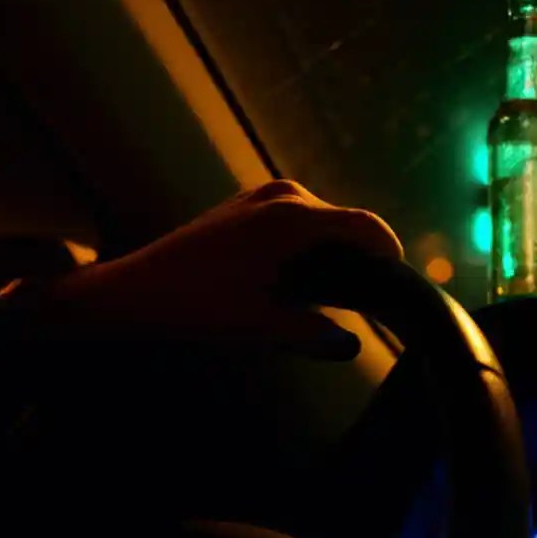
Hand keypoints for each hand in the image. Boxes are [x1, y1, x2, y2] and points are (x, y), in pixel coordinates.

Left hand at [48, 180, 401, 357]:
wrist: (135, 291)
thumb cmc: (197, 308)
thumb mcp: (261, 326)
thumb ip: (314, 332)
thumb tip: (352, 342)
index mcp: (292, 220)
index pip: (368, 228)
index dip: (392, 257)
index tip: (401, 288)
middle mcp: (284, 196)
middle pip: (349, 225)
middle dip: (361, 262)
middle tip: (363, 306)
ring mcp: (266, 195)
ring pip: (326, 223)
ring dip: (334, 256)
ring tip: (326, 299)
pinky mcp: (252, 204)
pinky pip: (302, 221)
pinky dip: (311, 248)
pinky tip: (295, 283)